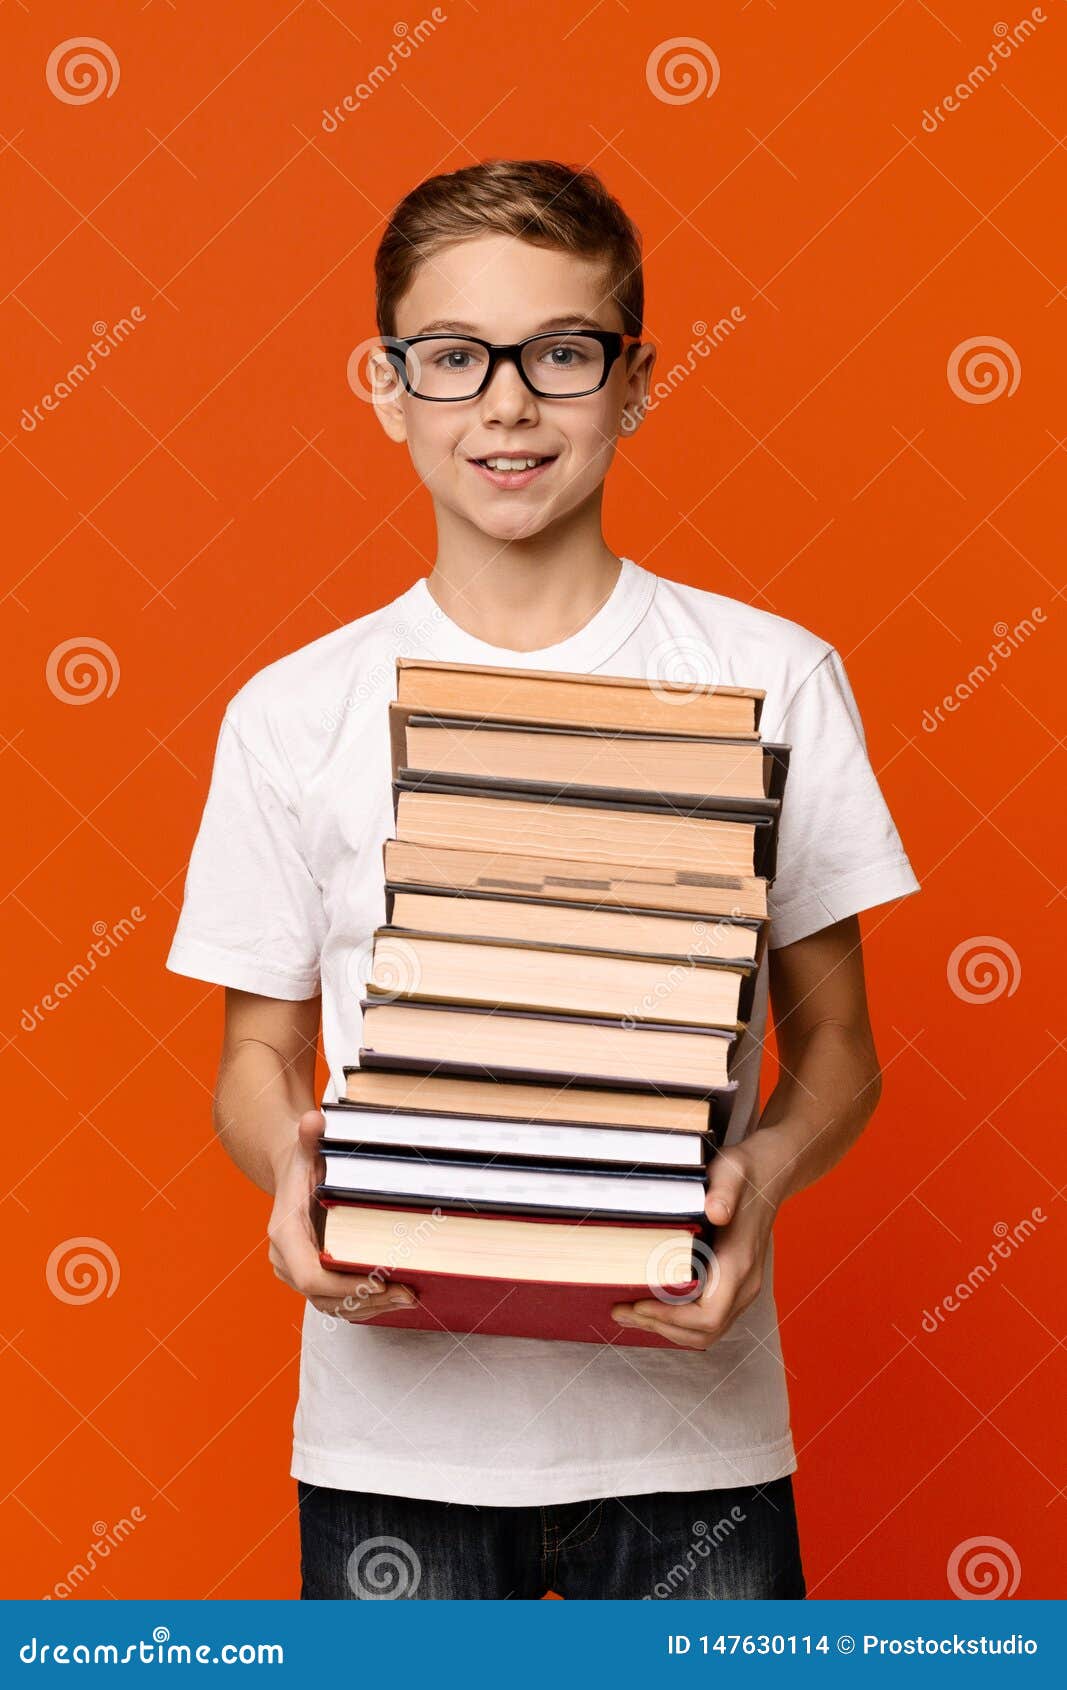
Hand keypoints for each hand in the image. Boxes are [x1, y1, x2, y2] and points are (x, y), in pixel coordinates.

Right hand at [267, 1109, 417, 1322]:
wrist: (291, 1169)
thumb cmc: (304, 1159)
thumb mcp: (308, 1146)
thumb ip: (310, 1136)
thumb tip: (314, 1121)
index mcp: (285, 1232)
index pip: (310, 1275)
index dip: (345, 1286)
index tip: (380, 1283)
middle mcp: (285, 1259)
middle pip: (325, 1297)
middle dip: (368, 1300)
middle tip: (409, 1294)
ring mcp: (295, 1271)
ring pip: (330, 1305)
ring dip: (369, 1308)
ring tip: (407, 1298)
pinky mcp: (309, 1276)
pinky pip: (333, 1302)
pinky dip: (362, 1305)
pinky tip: (392, 1298)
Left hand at [610, 1131, 792, 1350]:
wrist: (769, 1174)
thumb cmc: (744, 1173)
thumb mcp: (731, 1171)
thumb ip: (723, 1190)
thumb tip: (716, 1211)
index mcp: (739, 1263)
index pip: (708, 1316)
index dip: (671, 1319)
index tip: (637, 1304)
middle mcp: (744, 1284)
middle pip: (704, 1332)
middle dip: (660, 1327)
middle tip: (620, 1311)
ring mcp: (741, 1288)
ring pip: (706, 1330)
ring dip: (667, 1328)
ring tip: (629, 1312)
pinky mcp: (734, 1285)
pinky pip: (708, 1317)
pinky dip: (679, 1320)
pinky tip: (652, 1304)